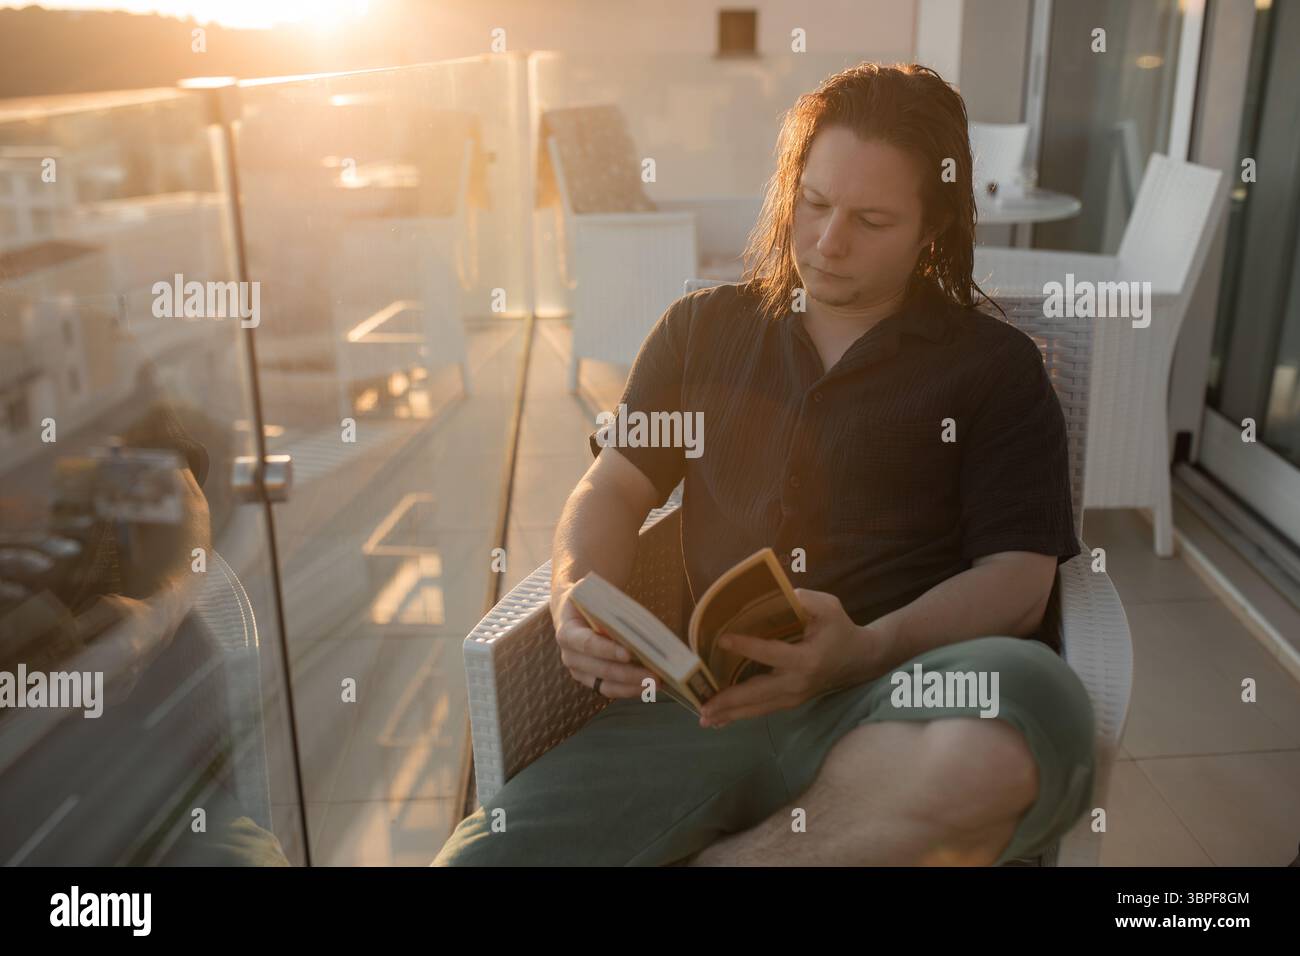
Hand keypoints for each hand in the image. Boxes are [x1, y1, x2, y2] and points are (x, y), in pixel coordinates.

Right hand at [552, 584, 658, 699]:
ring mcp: (580, 670)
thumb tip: (643, 611)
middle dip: (628, 673)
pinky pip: (611, 690)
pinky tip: (649, 686)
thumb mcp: (597, 593)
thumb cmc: (591, 599)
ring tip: (656, 683)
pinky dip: (631, 689)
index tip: (628, 654)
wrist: (576, 610)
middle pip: (600, 668)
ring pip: (606, 685)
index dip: (606, 650)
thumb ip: (614, 602)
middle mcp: (570, 654)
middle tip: (654, 674)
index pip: (586, 643)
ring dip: (632, 686)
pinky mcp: (592, 680)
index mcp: (568, 630)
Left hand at [698, 588, 887, 727]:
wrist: (859, 658)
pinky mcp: (790, 701)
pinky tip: (720, 718)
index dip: (747, 646)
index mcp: (807, 658)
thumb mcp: (827, 607)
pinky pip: (763, 709)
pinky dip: (741, 714)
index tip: (722, 640)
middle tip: (703, 707)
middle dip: (730, 701)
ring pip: (758, 708)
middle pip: (759, 694)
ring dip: (730, 714)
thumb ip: (803, 599)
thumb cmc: (839, 629)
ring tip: (704, 719)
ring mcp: (794, 696)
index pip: (771, 653)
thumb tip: (775, 595)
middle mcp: (798, 683)